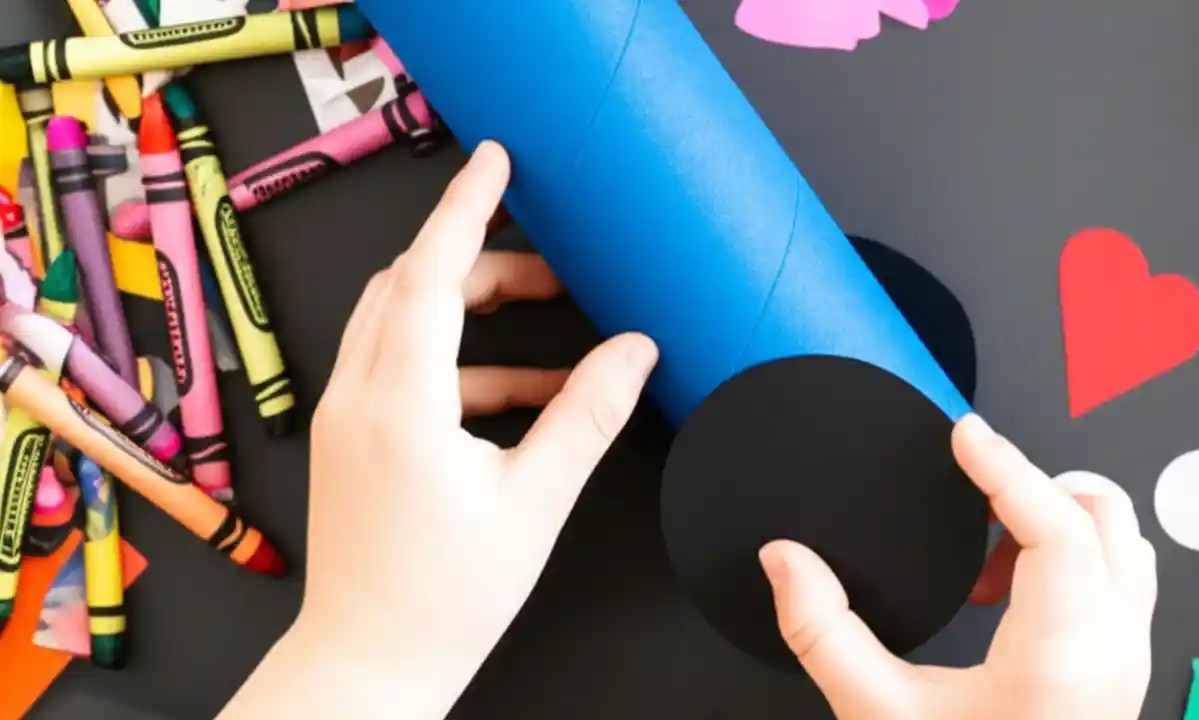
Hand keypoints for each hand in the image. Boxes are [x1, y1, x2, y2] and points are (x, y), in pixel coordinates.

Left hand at [221, 142, 657, 718]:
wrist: (368, 664)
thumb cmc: (441, 600)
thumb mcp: (535, 502)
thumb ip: (587, 416)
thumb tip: (633, 352)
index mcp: (400, 403)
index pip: (430, 273)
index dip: (466, 209)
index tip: (495, 161)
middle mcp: (359, 397)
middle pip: (413, 286)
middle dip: (480, 259)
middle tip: (548, 262)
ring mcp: (346, 417)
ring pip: (401, 323)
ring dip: (469, 311)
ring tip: (550, 327)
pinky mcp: (351, 438)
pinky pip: (400, 369)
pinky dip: (460, 364)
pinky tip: (524, 395)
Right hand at [760, 415, 1156, 719]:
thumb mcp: (878, 716)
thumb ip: (823, 632)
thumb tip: (784, 559)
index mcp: (1062, 655)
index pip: (1058, 525)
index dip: (1006, 467)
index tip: (963, 435)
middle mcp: (1114, 650)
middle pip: (1102, 516)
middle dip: (1028, 489)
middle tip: (964, 494)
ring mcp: (1126, 662)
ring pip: (1120, 544)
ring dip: (1053, 524)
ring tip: (982, 557)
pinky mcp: (1119, 672)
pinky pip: (1115, 579)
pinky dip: (1066, 560)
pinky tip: (1001, 595)